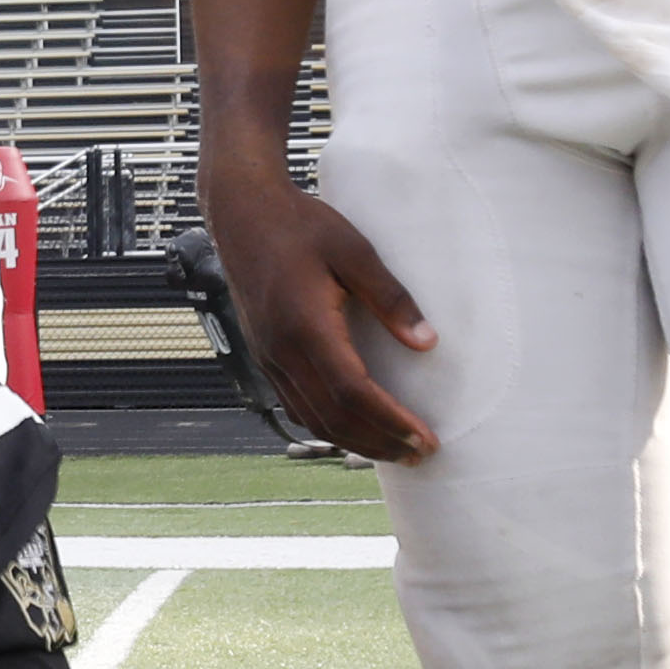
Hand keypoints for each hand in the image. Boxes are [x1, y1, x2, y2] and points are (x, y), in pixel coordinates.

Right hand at [202, 167, 437, 465]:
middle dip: (380, 443)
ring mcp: (269, 357)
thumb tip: (427, 342)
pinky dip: (327, 425)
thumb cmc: (300, 225)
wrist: (242, 214)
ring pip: (312, 418)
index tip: (425, 438)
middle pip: (334, 418)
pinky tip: (351, 428)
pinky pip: (295, 405)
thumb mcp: (355, 251)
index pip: (353, 392)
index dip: (390, 422)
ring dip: (355, 442)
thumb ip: (391, 298)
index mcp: (306, 326)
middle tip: (420, 454)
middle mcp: (282, 351)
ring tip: (394, 450)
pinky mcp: (264, 355)